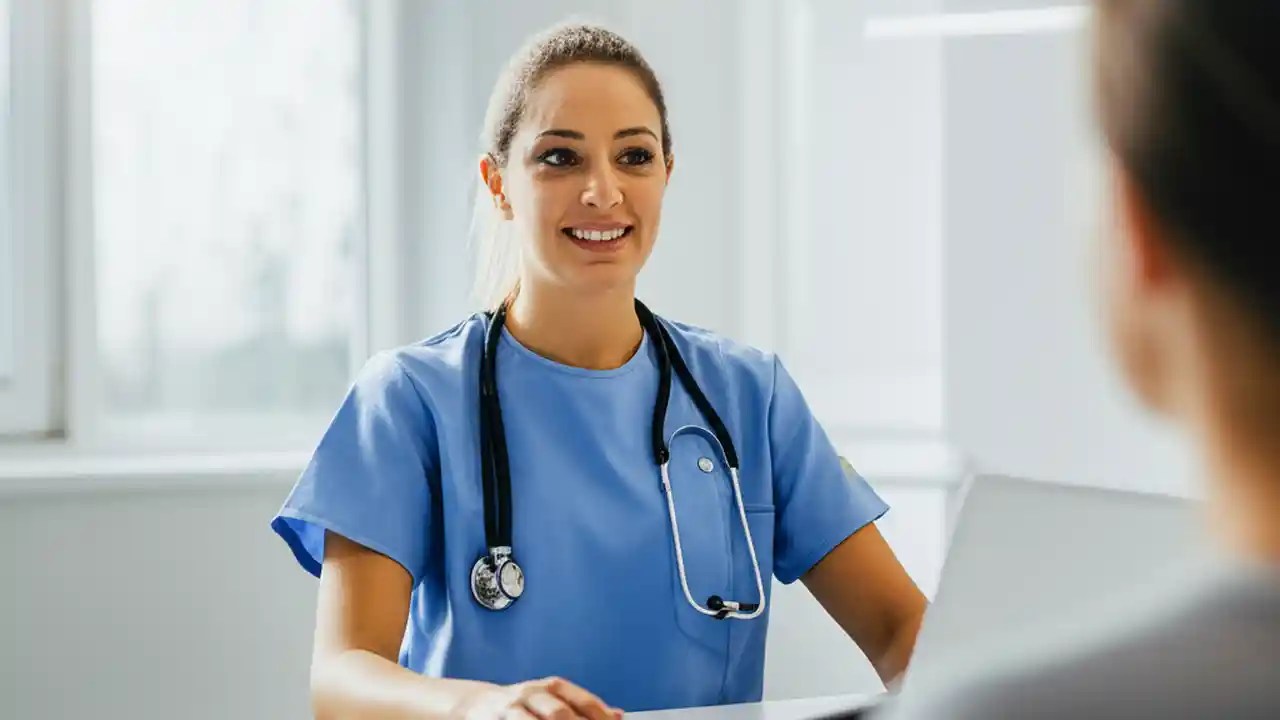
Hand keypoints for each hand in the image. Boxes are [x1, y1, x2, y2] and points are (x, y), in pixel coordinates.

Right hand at [454, 677, 622, 719]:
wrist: (476, 705)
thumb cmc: (523, 705)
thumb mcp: (554, 699)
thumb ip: (583, 707)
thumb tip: (618, 715)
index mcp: (552, 687)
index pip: (583, 702)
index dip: (600, 717)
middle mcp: (531, 694)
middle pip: (558, 714)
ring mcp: (511, 710)